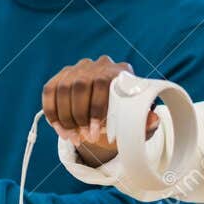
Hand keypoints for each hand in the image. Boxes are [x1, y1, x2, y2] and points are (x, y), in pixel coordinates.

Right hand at [40, 55, 155, 163]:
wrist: (109, 108)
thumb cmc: (126, 115)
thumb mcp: (137, 120)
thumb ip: (146, 121)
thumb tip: (153, 118)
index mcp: (118, 71)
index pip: (102, 83)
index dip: (96, 110)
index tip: (96, 134)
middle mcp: (96, 65)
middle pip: (80, 85)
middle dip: (78, 116)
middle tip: (83, 138)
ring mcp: (76, 69)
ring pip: (63, 89)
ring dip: (64, 118)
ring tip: (72, 138)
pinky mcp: (60, 77)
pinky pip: (49, 92)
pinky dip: (52, 113)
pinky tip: (60, 130)